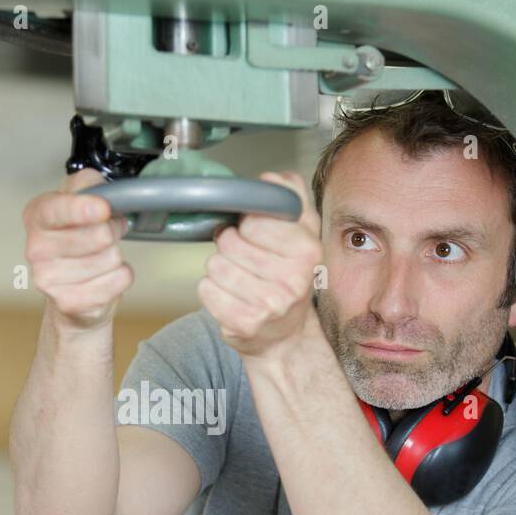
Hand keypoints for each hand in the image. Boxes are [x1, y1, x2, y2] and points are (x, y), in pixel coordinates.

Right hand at [23, 167, 132, 329]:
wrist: (72, 291)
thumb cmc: (78, 242)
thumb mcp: (80, 201)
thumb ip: (88, 185)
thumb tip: (99, 191)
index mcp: (37, 217)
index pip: (57, 209)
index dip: (82, 209)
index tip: (102, 209)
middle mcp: (36, 248)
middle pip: (99, 235)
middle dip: (112, 231)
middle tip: (106, 234)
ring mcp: (49, 279)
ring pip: (111, 258)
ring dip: (115, 256)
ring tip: (100, 258)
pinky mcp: (69, 302)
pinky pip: (119, 280)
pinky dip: (120, 277)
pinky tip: (103, 278)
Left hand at [197, 171, 323, 359]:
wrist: (286, 336)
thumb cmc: (289, 279)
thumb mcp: (302, 234)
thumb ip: (291, 198)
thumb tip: (272, 178)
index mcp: (308, 251)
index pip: (255, 221)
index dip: (248, 224)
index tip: (255, 235)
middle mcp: (292, 280)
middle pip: (230, 243)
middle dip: (231, 247)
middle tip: (244, 259)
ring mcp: (269, 306)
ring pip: (215, 265)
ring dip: (220, 269)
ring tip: (238, 278)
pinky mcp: (244, 324)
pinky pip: (206, 290)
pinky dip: (212, 291)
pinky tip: (230, 296)